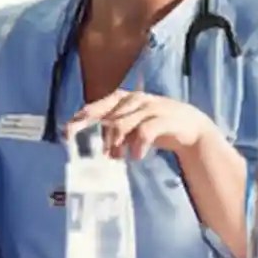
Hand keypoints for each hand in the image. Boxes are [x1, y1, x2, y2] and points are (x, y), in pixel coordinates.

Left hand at [66, 89, 219, 160]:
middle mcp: (134, 99)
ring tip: (118, 158)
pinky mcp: (165, 118)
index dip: (79, 120)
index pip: (95, 108)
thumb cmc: (153, 126)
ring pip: (122, 124)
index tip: (66, 135)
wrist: (190, 127)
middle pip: (106, 117)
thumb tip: (87, 149)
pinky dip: (137, 146)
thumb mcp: (129, 127)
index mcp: (122, 99)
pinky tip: (136, 157)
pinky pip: (145, 131)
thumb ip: (110, 132)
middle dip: (98, 137)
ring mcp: (150, 107)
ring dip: (116, 144)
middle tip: (98, 153)